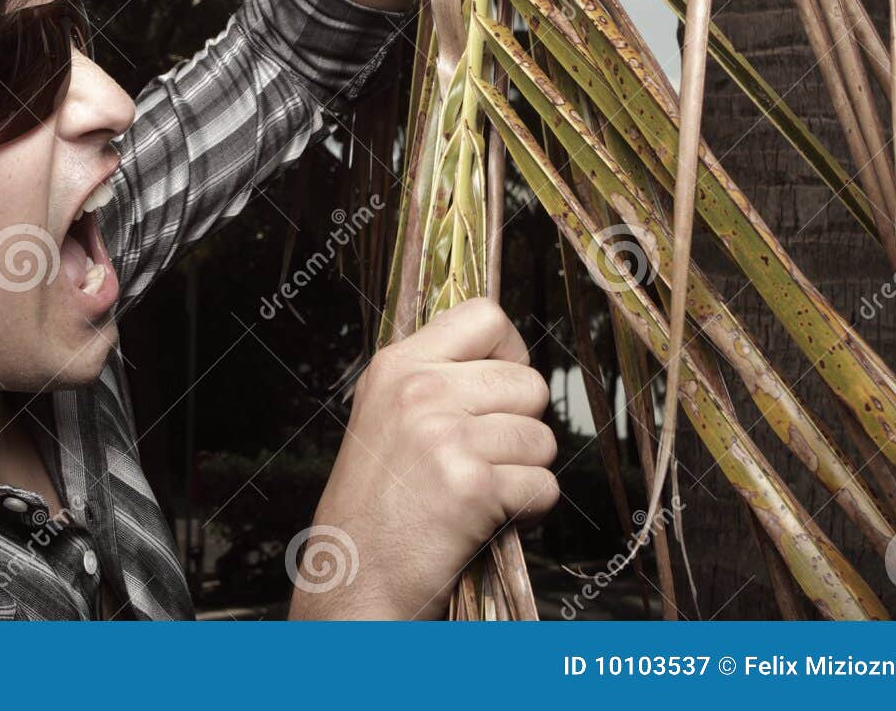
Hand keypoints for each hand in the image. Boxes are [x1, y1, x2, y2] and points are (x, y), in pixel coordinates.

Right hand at [289, 298, 556, 619]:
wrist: (353, 580)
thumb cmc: (373, 506)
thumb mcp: (383, 415)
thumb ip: (434, 378)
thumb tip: (504, 355)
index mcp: (396, 365)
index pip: (486, 316)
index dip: (509, 353)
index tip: (498, 389)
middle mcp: (419, 391)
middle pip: (529, 382)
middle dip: (522, 426)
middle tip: (484, 458)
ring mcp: (445, 436)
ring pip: (542, 438)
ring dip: (525, 472)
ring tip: (480, 492)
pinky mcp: (471, 485)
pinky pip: (543, 486)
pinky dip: (528, 512)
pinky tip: (487, 519)